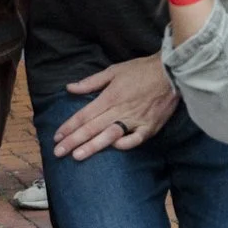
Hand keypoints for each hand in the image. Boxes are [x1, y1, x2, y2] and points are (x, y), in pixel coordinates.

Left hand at [55, 55, 178, 160]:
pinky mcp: (150, 126)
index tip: (56, 137)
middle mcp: (120, 110)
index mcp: (110, 96)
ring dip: (93, 146)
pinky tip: (113, 149)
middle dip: (73, 141)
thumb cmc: (141, 70)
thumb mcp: (114, 70)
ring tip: (77, 156)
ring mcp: (135, 119)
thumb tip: (70, 88)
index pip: (84, 114)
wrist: (171, 71)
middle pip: (92, 127)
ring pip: (110, 135)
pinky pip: (135, 139)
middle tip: (58, 153)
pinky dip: (125, 144)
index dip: (69, 126)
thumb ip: (91, 82)